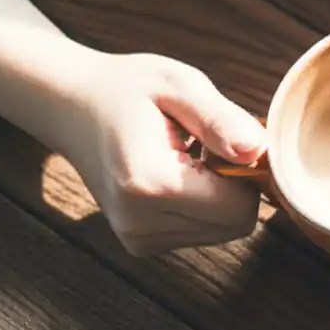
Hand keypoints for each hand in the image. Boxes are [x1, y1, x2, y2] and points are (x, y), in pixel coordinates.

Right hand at [62, 53, 265, 255]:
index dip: (248, 173)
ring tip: (187, 157)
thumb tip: (257, 151)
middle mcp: (139, 222)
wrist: (72, 106)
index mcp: (150, 183)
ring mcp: (136, 238)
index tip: (224, 139)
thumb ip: (220, 119)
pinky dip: (201, 206)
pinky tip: (177, 174)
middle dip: (235, 185)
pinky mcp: (140, 244)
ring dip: (219, 196)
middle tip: (205, 145)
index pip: (239, 208)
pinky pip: (200, 233)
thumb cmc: (128, 89)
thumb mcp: (178, 85)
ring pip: (221, 231)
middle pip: (234, 225)